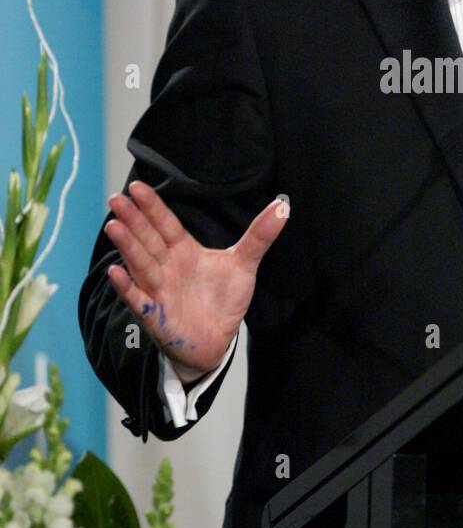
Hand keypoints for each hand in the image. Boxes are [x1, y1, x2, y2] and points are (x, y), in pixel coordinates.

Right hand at [104, 180, 288, 381]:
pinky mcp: (156, 315)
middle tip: (116, 199)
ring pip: (141, 264)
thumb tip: (283, 206)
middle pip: (148, 239)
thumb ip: (259, 235)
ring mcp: (159, 290)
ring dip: (127, 247)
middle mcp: (167, 267)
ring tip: (114, 226)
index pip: (166, 224)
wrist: (216, 340)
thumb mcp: (243, 264)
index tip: (138, 187)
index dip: (153, 207)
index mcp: (184, 250)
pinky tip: (115, 272)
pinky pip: (138, 300)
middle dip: (133, 220)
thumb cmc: (223, 299)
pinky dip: (127, 287)